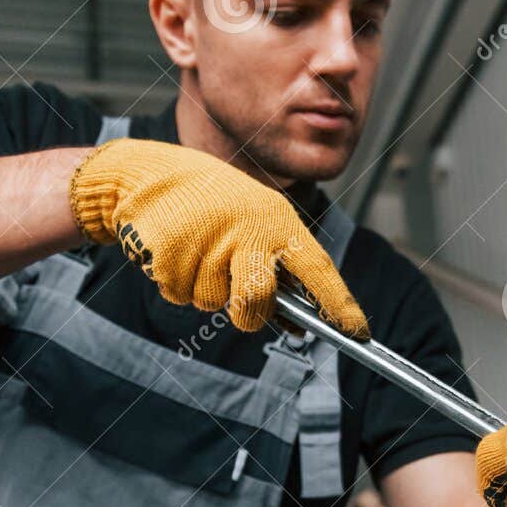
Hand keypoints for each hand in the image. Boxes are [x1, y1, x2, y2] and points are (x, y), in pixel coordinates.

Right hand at [69, 138, 367, 337]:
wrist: (148, 172)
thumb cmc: (213, 203)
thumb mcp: (255, 224)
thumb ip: (278, 271)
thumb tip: (300, 328)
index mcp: (275, 221)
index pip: (318, 268)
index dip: (339, 304)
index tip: (358, 333)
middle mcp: (246, 231)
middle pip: (258, 300)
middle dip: (249, 314)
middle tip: (239, 302)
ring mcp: (206, 243)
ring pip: (212, 303)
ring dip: (204, 289)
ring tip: (197, 250)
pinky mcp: (169, 255)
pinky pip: (179, 295)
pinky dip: (177, 282)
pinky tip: (176, 250)